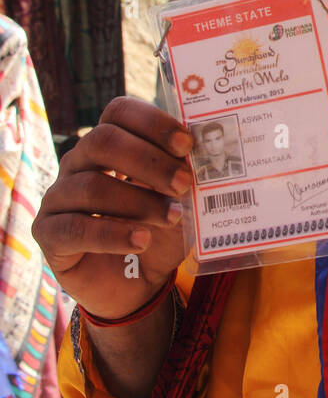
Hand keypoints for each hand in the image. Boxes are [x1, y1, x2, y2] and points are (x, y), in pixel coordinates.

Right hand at [32, 97, 194, 320]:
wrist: (136, 285)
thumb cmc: (158, 232)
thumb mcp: (179, 203)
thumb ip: (187, 180)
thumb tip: (209, 161)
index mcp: (108, 144)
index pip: (119, 112)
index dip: (152, 122)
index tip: (187, 144)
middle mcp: (78, 163)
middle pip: (103, 141)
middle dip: (149, 161)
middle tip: (183, 183)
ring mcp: (58, 197)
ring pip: (91, 186)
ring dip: (138, 202)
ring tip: (172, 218)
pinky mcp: (49, 233)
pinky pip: (75, 229)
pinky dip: (113, 234)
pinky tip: (142, 240)